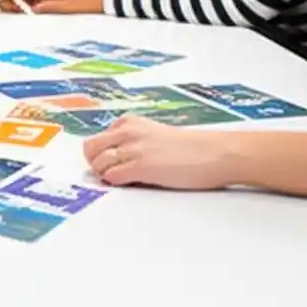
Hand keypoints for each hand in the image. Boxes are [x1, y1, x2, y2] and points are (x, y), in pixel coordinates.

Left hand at [84, 116, 234, 189]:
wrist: (215, 153)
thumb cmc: (191, 148)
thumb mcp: (155, 135)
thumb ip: (133, 141)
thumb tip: (115, 159)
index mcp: (131, 122)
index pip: (98, 138)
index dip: (101, 154)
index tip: (109, 163)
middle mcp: (128, 132)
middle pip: (91, 148)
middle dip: (95, 163)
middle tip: (109, 174)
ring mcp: (134, 148)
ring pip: (98, 163)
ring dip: (105, 175)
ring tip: (122, 180)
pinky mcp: (142, 166)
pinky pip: (112, 176)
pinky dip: (114, 183)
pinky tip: (129, 183)